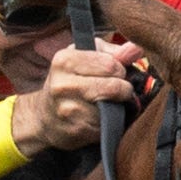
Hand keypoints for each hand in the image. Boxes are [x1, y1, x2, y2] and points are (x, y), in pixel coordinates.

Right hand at [10, 40, 140, 155]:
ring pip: (112, 108)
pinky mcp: (76, 131)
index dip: (120, 70)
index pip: (111, 64)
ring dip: (117, 108)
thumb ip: (112, 52)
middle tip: (116, 91)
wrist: (44, 116)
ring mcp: (68, 110)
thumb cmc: (70, 81)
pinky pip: (107, 125)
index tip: (115, 74)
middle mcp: (62, 85)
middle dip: (122, 89)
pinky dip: (109, 123)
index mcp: (64, 61)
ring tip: (106, 105)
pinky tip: (98, 119)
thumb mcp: (84, 57)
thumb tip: (137, 48)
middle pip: (113, 86)